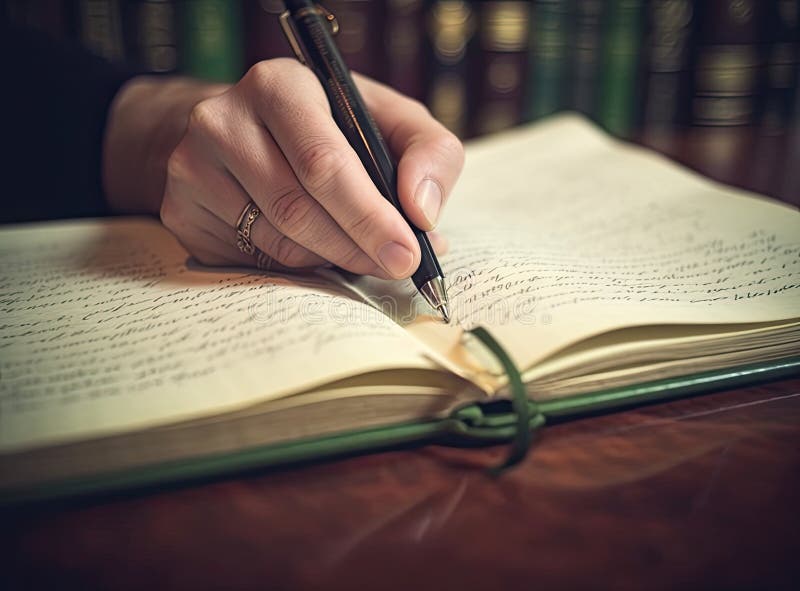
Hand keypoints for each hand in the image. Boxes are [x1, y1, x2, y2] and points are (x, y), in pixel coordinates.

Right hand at [103, 59, 463, 277]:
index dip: (369, 215)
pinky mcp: (180, 210)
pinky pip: (250, 259)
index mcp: (279, 85)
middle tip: (394, 267)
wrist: (243, 129)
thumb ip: (429, 153)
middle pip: (297, 208)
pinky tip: (314, 248)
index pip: (323, 162)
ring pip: (276, 241)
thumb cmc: (331, 127)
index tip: (408, 253)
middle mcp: (222, 119)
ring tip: (358, 252)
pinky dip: (295, 266)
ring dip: (330, 259)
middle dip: (356, 247)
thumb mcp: (390, 121)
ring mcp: (191, 167)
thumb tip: (423, 212)